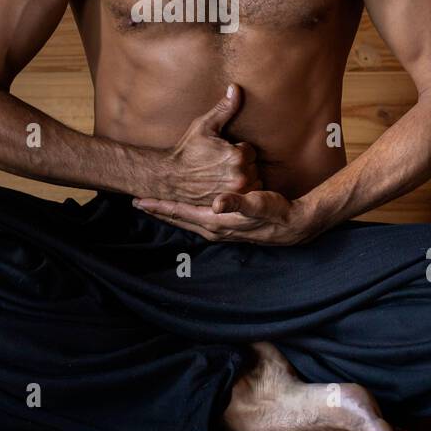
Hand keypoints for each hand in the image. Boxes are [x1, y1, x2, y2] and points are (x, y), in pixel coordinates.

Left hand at [132, 190, 325, 245]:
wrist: (293, 225)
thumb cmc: (276, 211)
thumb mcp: (258, 203)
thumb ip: (237, 203)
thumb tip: (217, 203)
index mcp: (215, 222)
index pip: (180, 213)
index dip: (159, 207)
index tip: (139, 201)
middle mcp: (213, 228)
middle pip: (178, 219)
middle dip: (158, 211)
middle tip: (137, 202)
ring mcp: (219, 230)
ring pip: (186, 220)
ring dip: (170, 213)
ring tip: (155, 206)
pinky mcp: (226, 227)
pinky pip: (196, 220)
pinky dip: (184, 215)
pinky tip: (183, 210)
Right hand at [161, 84, 261, 206]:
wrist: (169, 177)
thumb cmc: (187, 150)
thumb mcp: (204, 126)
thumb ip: (224, 108)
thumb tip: (236, 87)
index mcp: (237, 156)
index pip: (250, 150)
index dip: (236, 150)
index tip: (222, 152)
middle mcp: (239, 176)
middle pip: (253, 167)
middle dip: (241, 164)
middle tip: (220, 163)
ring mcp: (235, 193)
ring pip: (252, 182)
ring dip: (242, 179)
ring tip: (222, 175)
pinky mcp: (230, 204)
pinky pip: (246, 196)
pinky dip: (238, 192)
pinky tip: (223, 186)